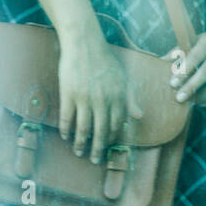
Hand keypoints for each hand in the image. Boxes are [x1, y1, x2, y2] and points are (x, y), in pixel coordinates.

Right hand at [58, 34, 143, 163]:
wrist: (85, 45)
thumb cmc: (105, 61)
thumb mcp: (123, 79)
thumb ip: (131, 99)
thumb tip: (139, 116)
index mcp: (118, 96)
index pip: (116, 124)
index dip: (112, 138)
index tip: (108, 147)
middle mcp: (103, 100)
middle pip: (100, 131)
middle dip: (97, 148)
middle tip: (94, 160)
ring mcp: (85, 98)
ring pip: (83, 128)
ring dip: (80, 143)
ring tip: (79, 151)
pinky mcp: (69, 94)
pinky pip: (67, 118)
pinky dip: (66, 130)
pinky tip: (66, 136)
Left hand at [163, 22, 205, 106]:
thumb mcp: (197, 39)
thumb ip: (180, 51)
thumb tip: (161, 61)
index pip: (196, 56)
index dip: (184, 70)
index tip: (172, 83)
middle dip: (192, 87)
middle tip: (179, 98)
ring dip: (203, 96)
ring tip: (191, 102)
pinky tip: (204, 102)